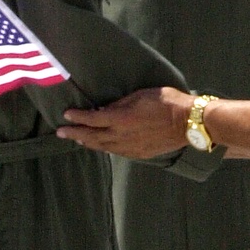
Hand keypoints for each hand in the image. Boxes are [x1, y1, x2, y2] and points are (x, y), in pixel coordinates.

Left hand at [57, 86, 191, 157]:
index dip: (77, 117)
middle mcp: (121, 136)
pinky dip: (105, 148)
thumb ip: (121, 103)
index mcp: (121, 119)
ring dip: (88, 142)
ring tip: (79, 140)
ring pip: (103, 147)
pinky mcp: (139, 154)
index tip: (66, 114)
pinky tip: (102, 145)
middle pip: (92, 137)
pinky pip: (116, 152)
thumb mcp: (141, 95)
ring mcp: (129, 148)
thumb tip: (105, 110)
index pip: (92, 119)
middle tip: (61, 132)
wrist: (188, 123)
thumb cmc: (167, 102)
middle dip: (75, 134)